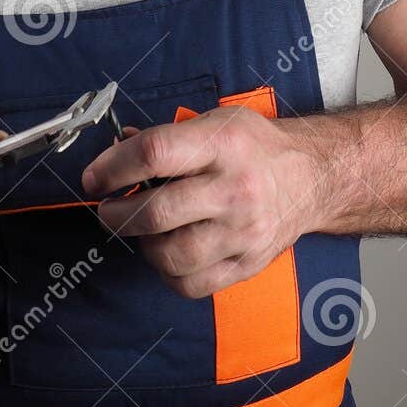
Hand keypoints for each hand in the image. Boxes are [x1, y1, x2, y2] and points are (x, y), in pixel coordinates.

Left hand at [81, 107, 321, 298]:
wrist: (312, 177)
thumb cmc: (255, 147)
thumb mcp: (214, 122)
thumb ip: (164, 139)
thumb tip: (114, 152)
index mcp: (222, 145)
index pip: (154, 155)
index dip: (112, 168)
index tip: (94, 178)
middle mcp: (235, 190)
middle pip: (157, 212)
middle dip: (117, 215)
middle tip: (108, 210)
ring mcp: (243, 232)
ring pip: (171, 255)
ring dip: (143, 245)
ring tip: (144, 231)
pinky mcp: (247, 264)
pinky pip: (191, 284)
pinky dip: (168, 272)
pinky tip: (169, 252)